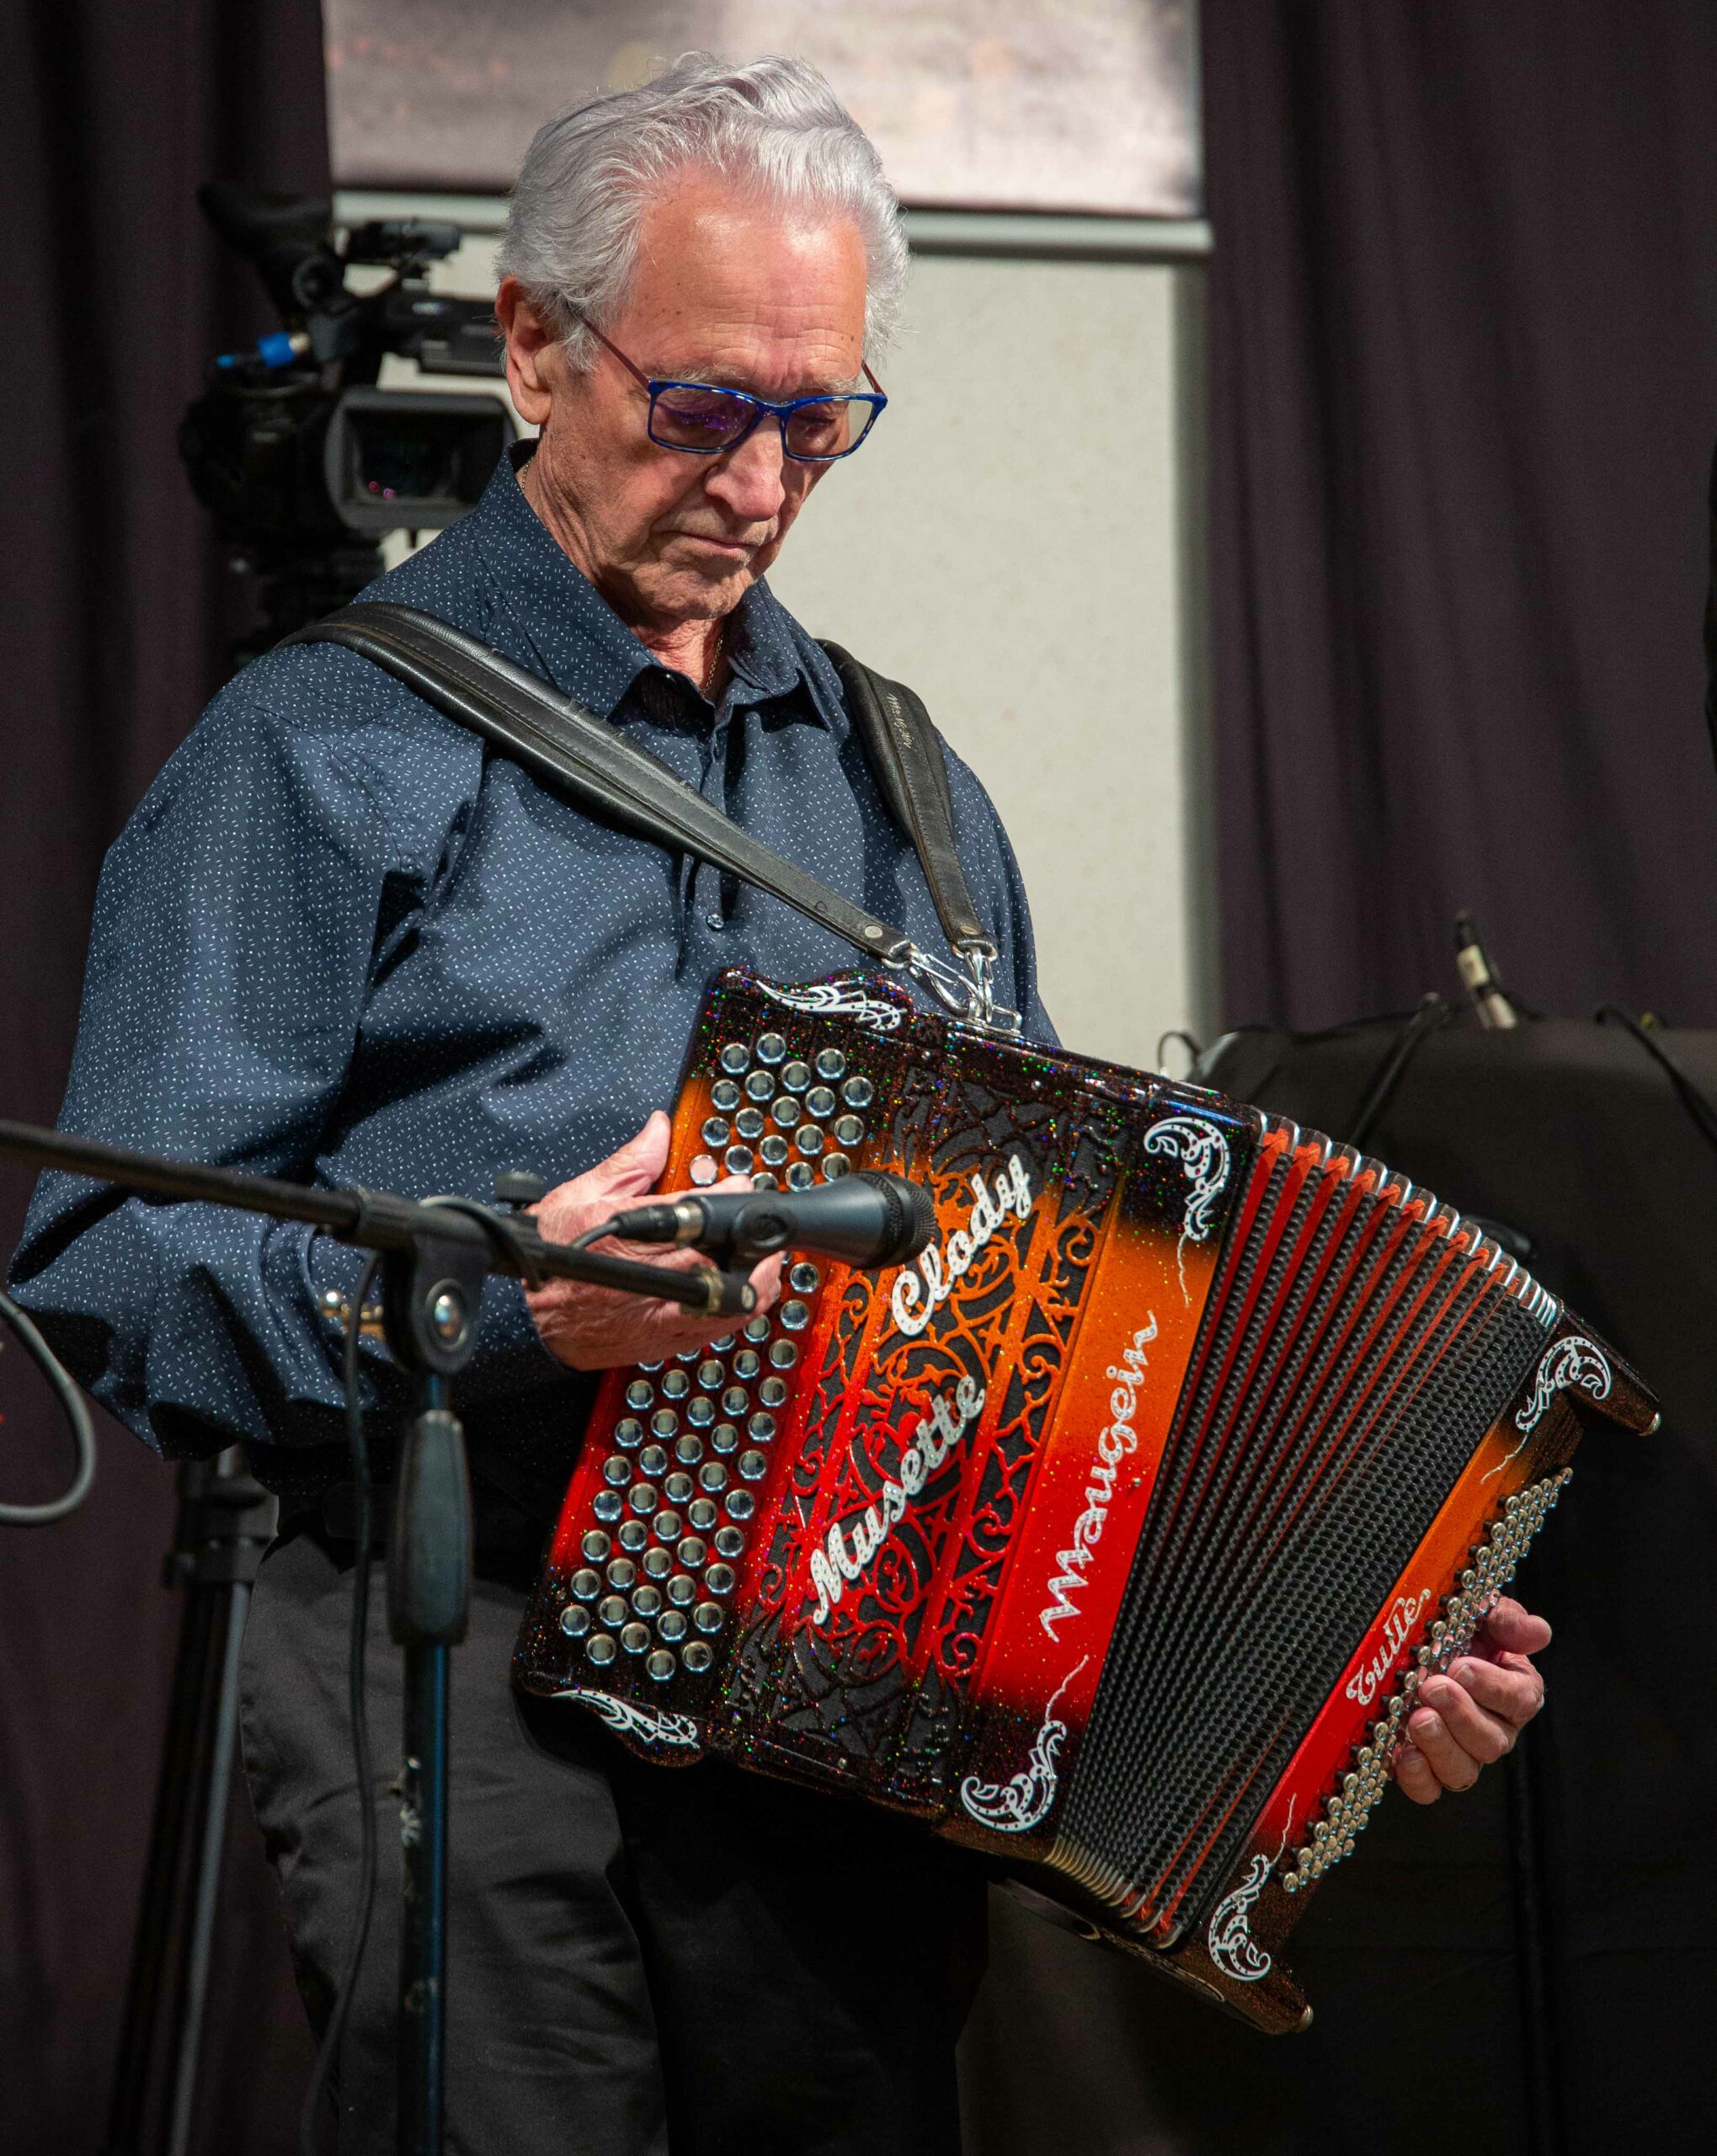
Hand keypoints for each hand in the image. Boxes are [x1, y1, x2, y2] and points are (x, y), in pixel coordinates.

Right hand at [525, 1112, 780, 1370]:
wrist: (531, 1320)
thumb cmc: (552, 1257)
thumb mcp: (580, 1195)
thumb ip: (630, 1163)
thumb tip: (658, 1129)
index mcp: (630, 1233)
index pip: (696, 1210)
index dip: (727, 1195)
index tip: (739, 1184)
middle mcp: (652, 1275)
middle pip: (723, 1252)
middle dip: (749, 1233)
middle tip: (759, 1217)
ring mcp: (664, 1311)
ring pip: (734, 1295)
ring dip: (757, 1272)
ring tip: (761, 1254)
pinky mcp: (669, 1338)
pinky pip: (723, 1326)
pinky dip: (743, 1305)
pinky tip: (746, 1287)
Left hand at [1392, 1595, 1549, 1803]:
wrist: (1406, 1646)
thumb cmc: (1453, 1630)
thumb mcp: (1479, 1613)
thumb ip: (1507, 1618)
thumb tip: (1537, 1632)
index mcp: (1514, 1692)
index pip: (1520, 1700)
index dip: (1493, 1688)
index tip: (1462, 1668)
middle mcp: (1492, 1729)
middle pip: (1491, 1741)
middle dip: (1461, 1715)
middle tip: (1433, 1687)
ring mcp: (1459, 1752)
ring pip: (1463, 1770)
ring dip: (1441, 1746)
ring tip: (1418, 1718)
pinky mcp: (1425, 1768)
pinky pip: (1429, 1788)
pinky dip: (1418, 1776)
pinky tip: (1404, 1753)